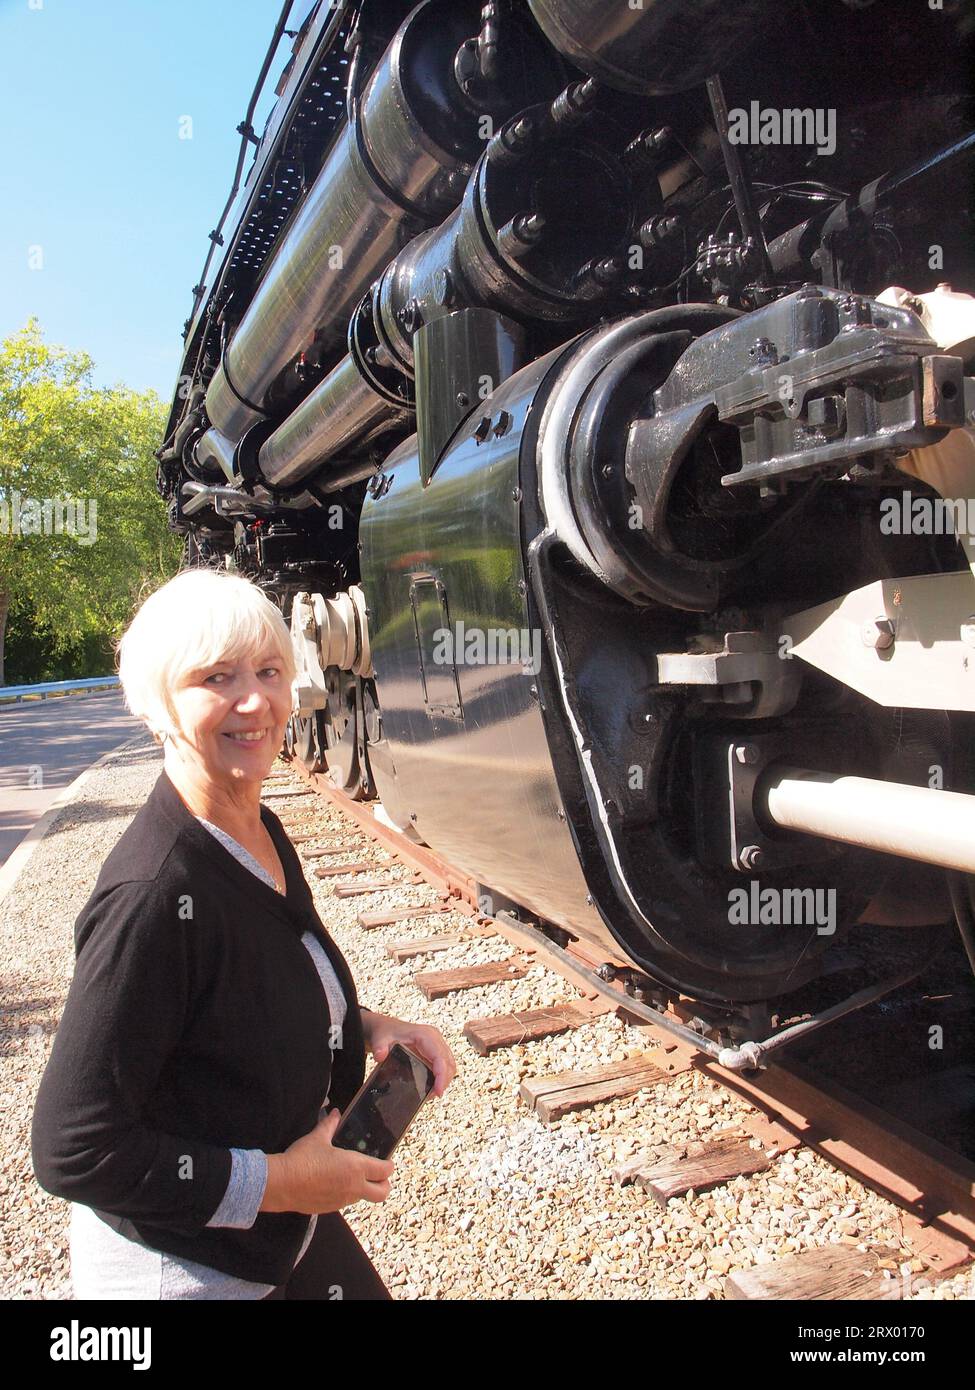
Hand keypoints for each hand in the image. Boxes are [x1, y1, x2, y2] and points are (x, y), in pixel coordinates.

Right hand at [261, 1109, 393, 1215]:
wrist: (282, 1184)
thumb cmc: (302, 1159)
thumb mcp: (317, 1138)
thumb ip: (329, 1125)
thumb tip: (335, 1114)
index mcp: (356, 1167)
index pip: (385, 1170)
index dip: (389, 1166)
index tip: (386, 1161)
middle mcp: (354, 1186)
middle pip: (383, 1192)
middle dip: (384, 1184)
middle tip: (378, 1175)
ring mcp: (342, 1201)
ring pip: (363, 1198)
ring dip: (363, 1189)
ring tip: (352, 1176)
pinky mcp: (330, 1208)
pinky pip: (345, 1202)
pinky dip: (346, 1194)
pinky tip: (334, 1183)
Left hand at [361, 1009, 456, 1097]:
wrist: (386, 1027)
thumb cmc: (386, 1032)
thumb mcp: (380, 1039)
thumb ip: (379, 1047)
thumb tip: (380, 1056)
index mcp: (425, 1035)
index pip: (440, 1057)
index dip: (442, 1076)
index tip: (438, 1092)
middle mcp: (434, 1038)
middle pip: (448, 1063)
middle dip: (444, 1081)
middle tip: (433, 1096)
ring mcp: (436, 1044)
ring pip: (449, 1065)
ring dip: (444, 1080)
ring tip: (432, 1093)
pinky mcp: (434, 1050)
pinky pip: (443, 1065)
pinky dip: (440, 1076)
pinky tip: (431, 1086)